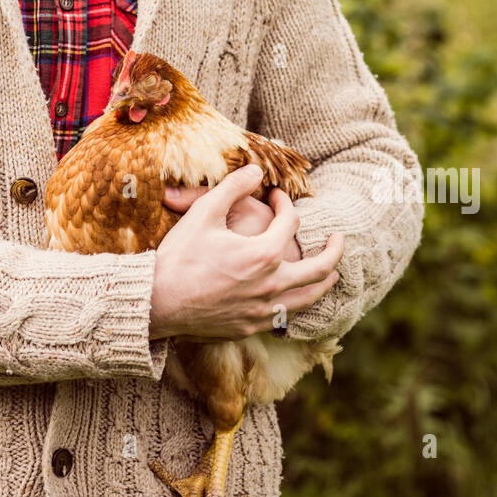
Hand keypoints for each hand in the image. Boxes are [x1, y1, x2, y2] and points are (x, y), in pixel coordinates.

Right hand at [150, 164, 343, 341]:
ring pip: (309, 298)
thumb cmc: (180, 255)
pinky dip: (298, 303)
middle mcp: (272, 286)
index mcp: (264, 254)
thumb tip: (256, 168)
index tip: (276, 196)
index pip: (290, 222)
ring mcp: (263, 311)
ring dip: (324, 282)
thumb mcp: (205, 212)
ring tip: (332, 273)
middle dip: (334, 250)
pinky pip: (286, 317)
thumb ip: (233, 187)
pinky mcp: (250, 327)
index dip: (285, 203)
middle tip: (339, 239)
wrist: (157, 301)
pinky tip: (296, 298)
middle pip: (320, 268)